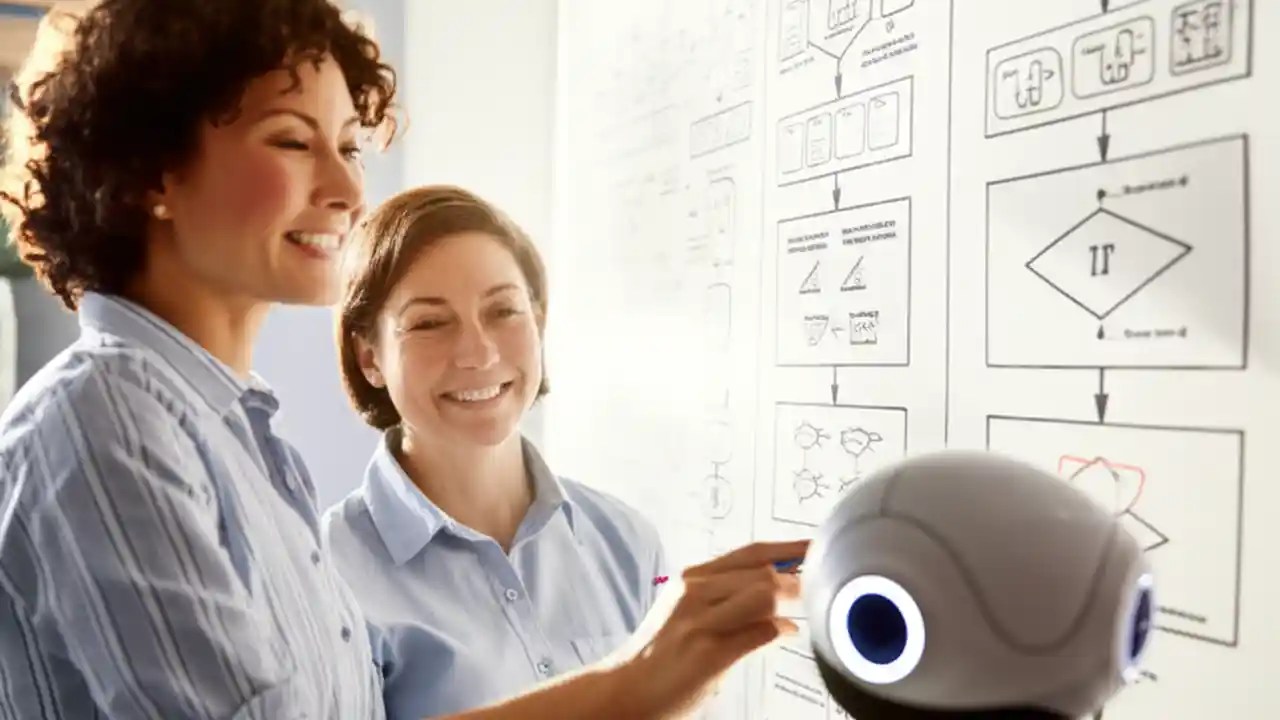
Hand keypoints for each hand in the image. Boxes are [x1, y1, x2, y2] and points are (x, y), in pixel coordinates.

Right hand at [610, 540, 808, 718]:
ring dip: (790, 602)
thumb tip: (781, 592)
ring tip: (804, 608)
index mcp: (694, 578)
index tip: (815, 545)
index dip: (789, 547)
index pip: (751, 552)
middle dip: (798, 577)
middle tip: (818, 584)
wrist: (630, 689)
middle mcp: (696, 592)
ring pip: (762, 597)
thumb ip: (729, 596)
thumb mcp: (692, 610)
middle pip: (762, 572)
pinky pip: (758, 633)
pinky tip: (786, 633)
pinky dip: (779, 631)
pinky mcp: (708, 653)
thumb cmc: (665, 652)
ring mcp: (701, 622)